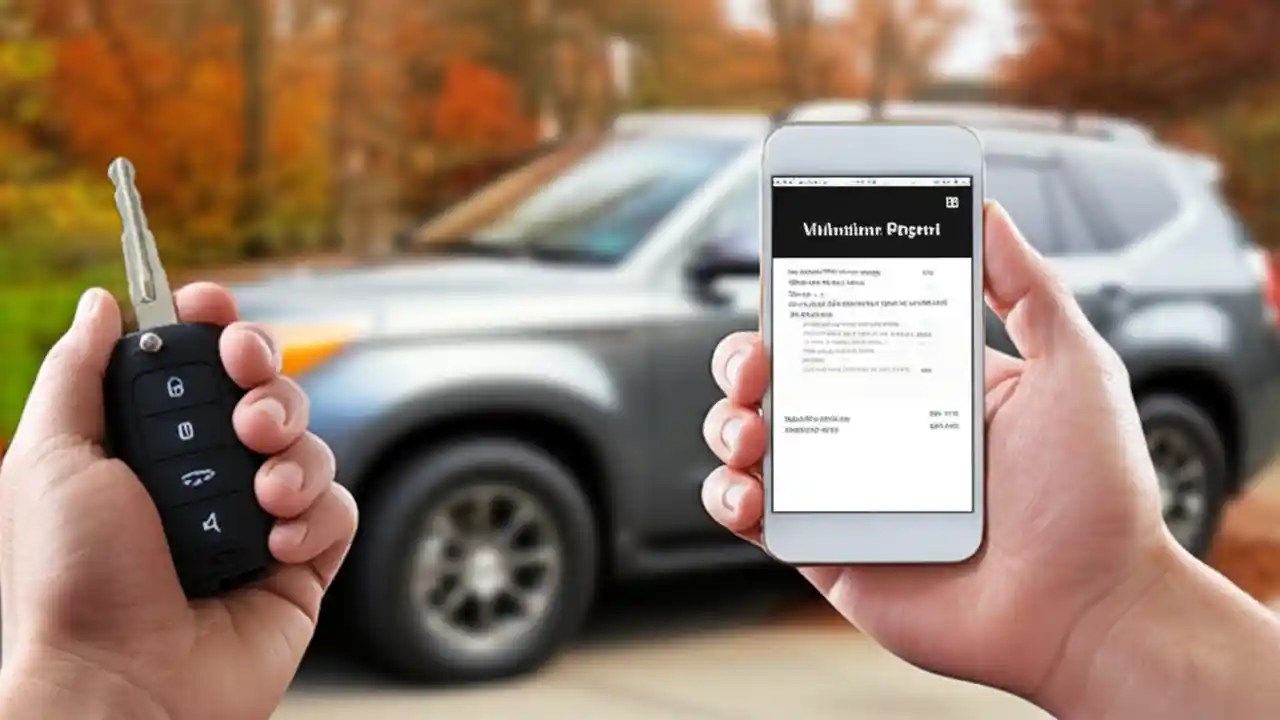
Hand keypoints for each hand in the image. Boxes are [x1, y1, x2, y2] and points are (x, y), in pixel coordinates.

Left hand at [0, 283, 357, 719]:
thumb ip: (78, 373)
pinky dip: (314, 515)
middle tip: (245, 407)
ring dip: (292, 453)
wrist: (121, 682)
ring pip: (309, 442)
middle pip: (265, 388)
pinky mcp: (302, 563)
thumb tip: (101, 305)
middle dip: (265, 380)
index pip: (197, 363)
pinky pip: (339, 508)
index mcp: (147, 445)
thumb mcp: (50, 460)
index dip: (214, 326)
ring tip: (261, 491)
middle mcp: (206, 474)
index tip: (213, 309)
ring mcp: (257, 517)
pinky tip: (276, 541)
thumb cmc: (70, 581)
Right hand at [701, 203, 1176, 705]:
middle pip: (781, 377)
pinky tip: (748, 489)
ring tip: (751, 427)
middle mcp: (876, 431)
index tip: (784, 266)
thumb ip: (1027, 286)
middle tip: (758, 359)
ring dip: (728, 421)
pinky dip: (728, 496)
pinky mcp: (825, 548)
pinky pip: (754, 515)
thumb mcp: (1074, 365)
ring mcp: (846, 491)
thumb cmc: (1095, 494)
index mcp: (924, 383)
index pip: (844, 326)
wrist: (1087, 610)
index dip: (805, 297)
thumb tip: (987, 212)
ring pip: (753, 440)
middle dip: (746, 357)